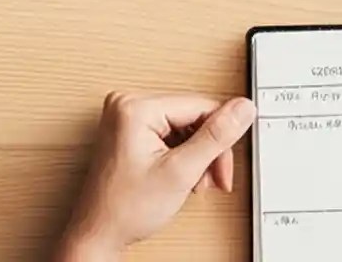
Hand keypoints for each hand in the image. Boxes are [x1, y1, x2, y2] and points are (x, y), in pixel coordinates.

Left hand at [56, 92, 256, 260]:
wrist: (99, 235)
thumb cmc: (124, 209)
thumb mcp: (181, 171)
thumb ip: (216, 136)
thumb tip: (243, 108)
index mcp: (136, 107)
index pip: (201, 106)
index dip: (220, 137)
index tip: (225, 165)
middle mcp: (128, 105)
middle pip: (193, 117)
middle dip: (208, 151)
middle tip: (213, 178)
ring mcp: (127, 118)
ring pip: (185, 127)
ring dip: (198, 156)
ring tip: (195, 182)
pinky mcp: (130, 131)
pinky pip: (170, 134)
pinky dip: (183, 157)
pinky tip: (183, 176)